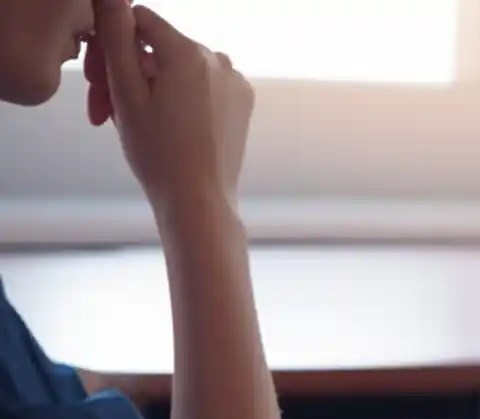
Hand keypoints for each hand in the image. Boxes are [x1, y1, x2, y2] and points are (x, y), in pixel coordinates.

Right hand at [86, 0, 253, 218]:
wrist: (199, 200)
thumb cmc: (158, 153)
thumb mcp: (126, 92)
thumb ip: (118, 37)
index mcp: (188, 52)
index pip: (139, 20)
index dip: (113, 46)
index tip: (100, 82)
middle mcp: (218, 59)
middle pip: (159, 48)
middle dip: (128, 74)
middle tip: (106, 112)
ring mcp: (235, 81)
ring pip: (180, 69)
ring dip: (152, 88)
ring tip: (138, 126)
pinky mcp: (243, 102)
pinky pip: (203, 86)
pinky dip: (181, 99)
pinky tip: (168, 128)